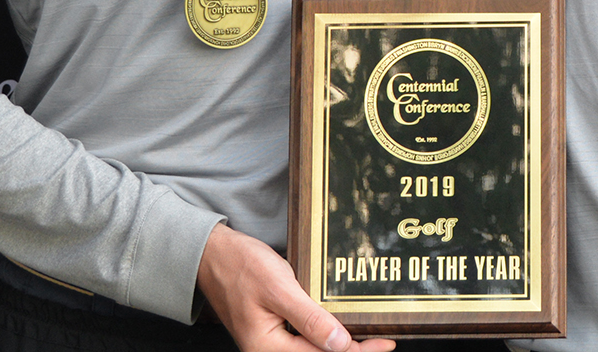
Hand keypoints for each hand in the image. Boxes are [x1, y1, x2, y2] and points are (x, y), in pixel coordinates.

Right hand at [196, 223, 396, 351]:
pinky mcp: (274, 333)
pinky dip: (324, 336)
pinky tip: (341, 330)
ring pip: (312, 351)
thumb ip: (309, 319)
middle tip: (383, 343)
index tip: (384, 345)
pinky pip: (304, 341)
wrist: (213, 254)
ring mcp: (270, 344)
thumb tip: (341, 344)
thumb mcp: (279, 288)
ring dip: (339, 347)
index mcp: (267, 349)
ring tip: (368, 338)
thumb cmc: (240, 266)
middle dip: (350, 351)